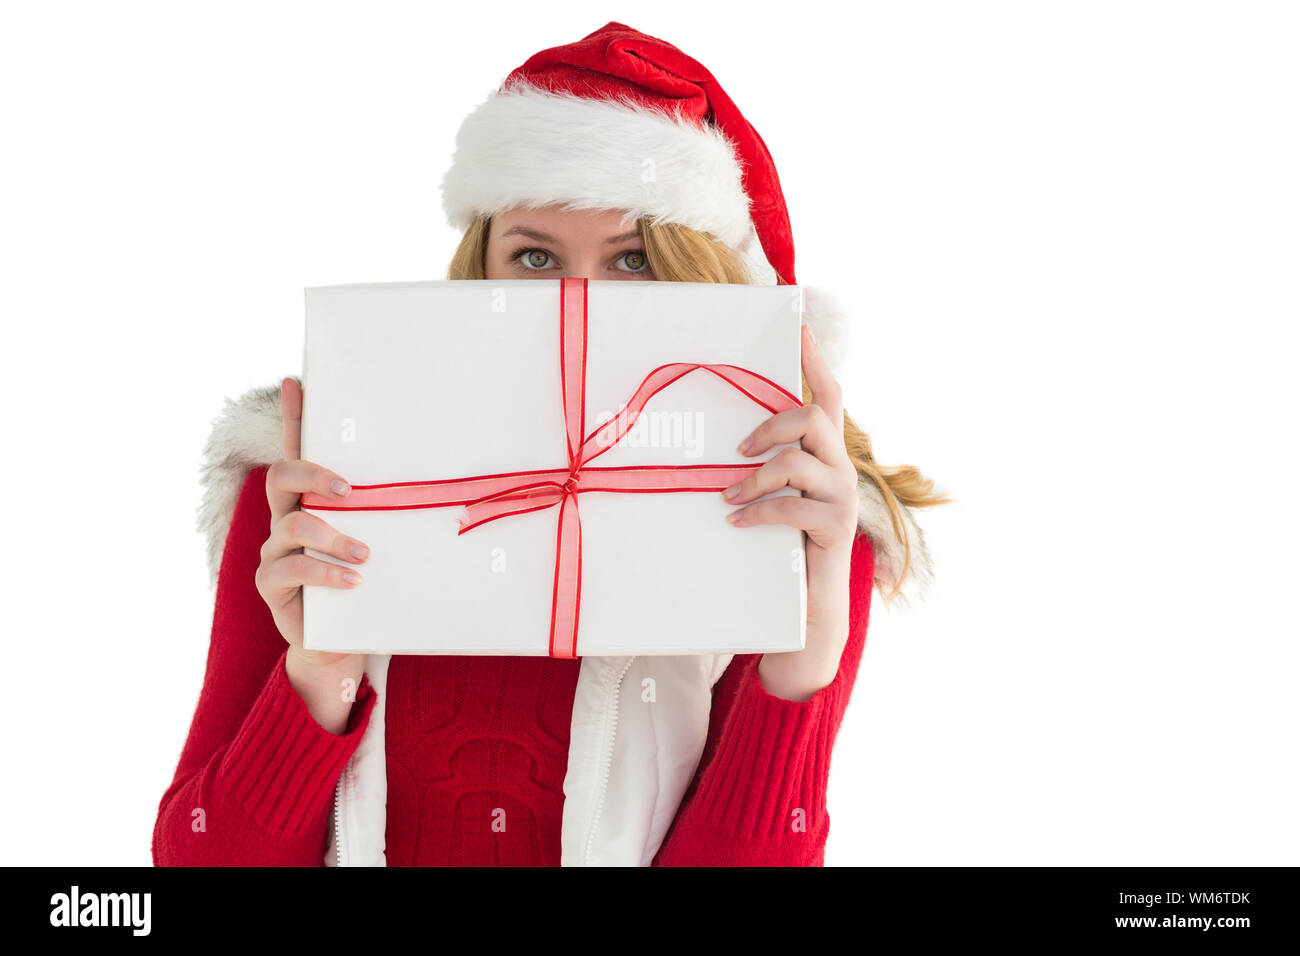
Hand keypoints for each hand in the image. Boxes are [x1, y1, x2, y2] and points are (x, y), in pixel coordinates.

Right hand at [255, 377, 370, 681]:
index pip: (299, 452)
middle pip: (282, 475)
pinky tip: (354, 581)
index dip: (296, 418)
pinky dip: (326, 573)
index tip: (297, 381)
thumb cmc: (370, 588)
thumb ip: (397, 520)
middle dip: (314, 472)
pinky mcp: (272, 584)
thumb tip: (457, 490)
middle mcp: (286, 519)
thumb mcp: (386, 548)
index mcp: (313, 502)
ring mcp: (276, 550)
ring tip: (365, 555)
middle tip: (351, 489)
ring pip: (293, 523)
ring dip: (334, 535)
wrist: (343, 644)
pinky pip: (291, 567)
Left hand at [721, 325, 858, 698]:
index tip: (799, 326)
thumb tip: (716, 447)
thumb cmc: (781, 546)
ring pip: (799, 461)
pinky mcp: (836, 529)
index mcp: (827, 453)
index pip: (828, 395)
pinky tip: (735, 521)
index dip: (813, 360)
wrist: (809, 608)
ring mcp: (843, 497)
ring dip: (755, 477)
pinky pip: (792, 507)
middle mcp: (842, 468)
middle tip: (738, 450)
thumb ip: (760, 467)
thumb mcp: (773, 497)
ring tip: (727, 497)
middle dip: (770, 424)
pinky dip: (757, 512)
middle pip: (813, 416)